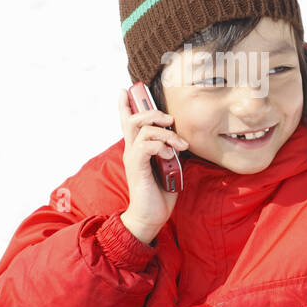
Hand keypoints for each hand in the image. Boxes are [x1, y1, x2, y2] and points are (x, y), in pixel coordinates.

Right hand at [118, 88, 188, 238]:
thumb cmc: (160, 193)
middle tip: (169, 118)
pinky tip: (171, 156)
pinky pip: (146, 146)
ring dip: (165, 133)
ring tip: (179, 145)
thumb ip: (170, 151)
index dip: (125, 105)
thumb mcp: (169, 167)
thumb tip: (182, 140)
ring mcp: (133, 158)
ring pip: (143, 129)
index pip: (128, 122)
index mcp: (137, 149)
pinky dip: (162, 146)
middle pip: (134, 119)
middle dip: (152, 112)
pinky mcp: (137, 167)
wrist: (150, 217)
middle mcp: (132, 150)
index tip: (125, 90)